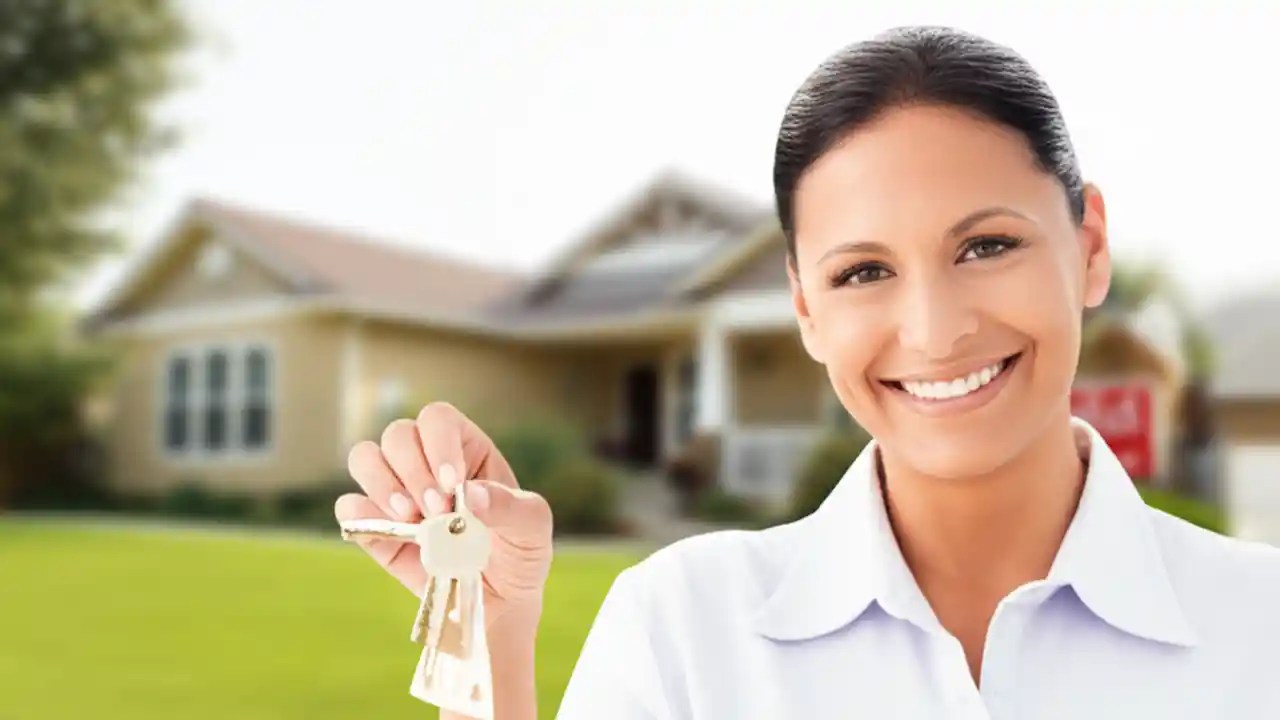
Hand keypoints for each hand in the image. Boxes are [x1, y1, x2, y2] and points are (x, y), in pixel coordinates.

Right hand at [335, 402, 553, 625]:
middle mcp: (426, 462)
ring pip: (365, 458)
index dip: (439, 443)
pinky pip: (348, 507)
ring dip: (382, 486)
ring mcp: (397, 493)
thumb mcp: (533, 527)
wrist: (500, 602)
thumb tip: (471, 494)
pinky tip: (391, 532)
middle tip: (437, 512)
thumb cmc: (520, 553)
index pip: (438, 419)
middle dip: (414, 472)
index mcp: (466, 449)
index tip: (454, 484)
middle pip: (397, 435)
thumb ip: (510, 506)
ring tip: (410, 520)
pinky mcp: (375, 528)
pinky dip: (359, 515)